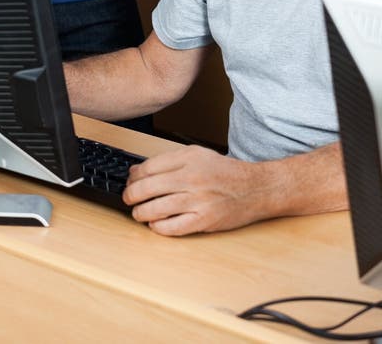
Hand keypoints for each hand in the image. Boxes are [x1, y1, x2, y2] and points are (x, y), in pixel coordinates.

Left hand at [123, 145, 264, 235]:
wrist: (254, 188)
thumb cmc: (224, 172)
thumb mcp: (196, 154)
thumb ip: (168, 161)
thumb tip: (138, 171)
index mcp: (188, 159)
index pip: (149, 167)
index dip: (134, 176)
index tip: (129, 181)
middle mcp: (191, 178)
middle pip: (148, 188)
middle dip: (131, 195)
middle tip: (128, 198)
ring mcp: (197, 201)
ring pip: (156, 209)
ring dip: (141, 213)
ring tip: (138, 213)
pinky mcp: (203, 220)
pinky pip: (173, 227)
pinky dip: (158, 227)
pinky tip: (154, 224)